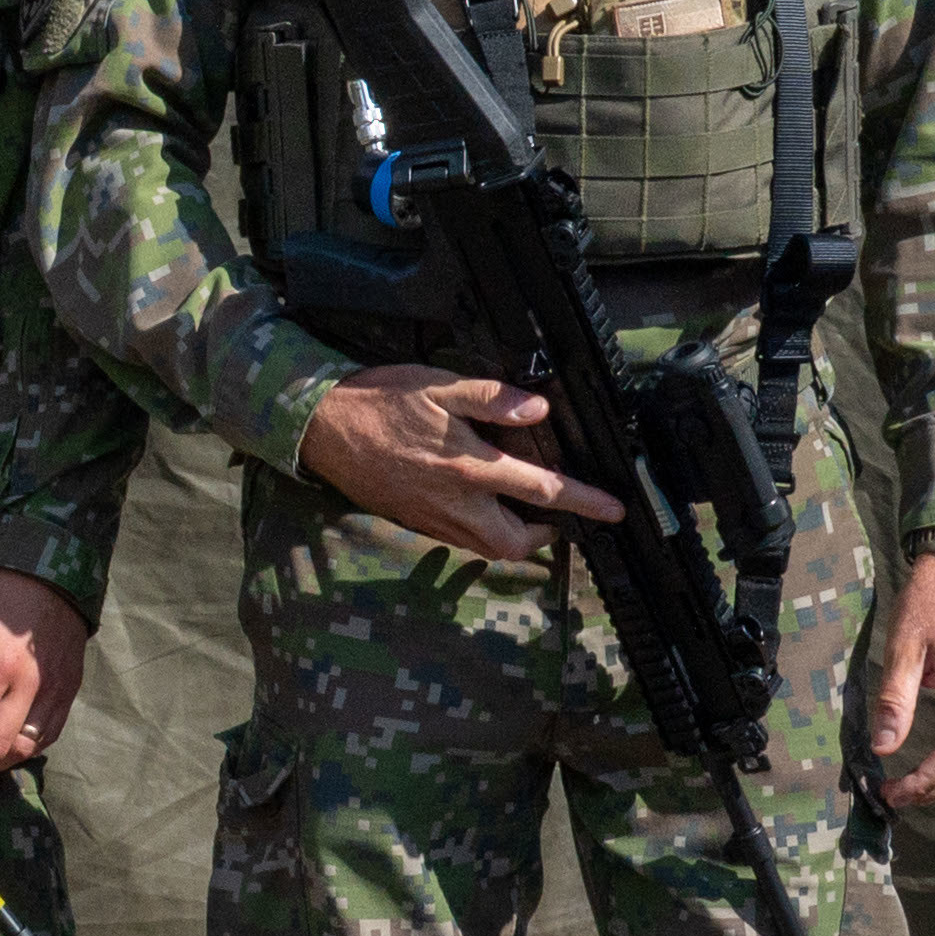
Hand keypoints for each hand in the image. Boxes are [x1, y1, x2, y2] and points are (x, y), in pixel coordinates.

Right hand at [295, 362, 621, 561]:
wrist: (319, 428)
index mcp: (471, 468)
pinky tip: (476, 508)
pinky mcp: (412, 521)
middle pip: (515, 543)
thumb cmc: (379, 402)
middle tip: (556, 516)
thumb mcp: (439, 387)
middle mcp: (455, 503)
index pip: (543, 491)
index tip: (615, 510)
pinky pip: (457, 540)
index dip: (585, 502)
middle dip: (544, 537)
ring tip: (521, 514)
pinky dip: (478, 533)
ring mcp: (431, 518)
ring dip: (512, 539)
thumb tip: (537, 410)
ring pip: (485, 548)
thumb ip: (491, 399)